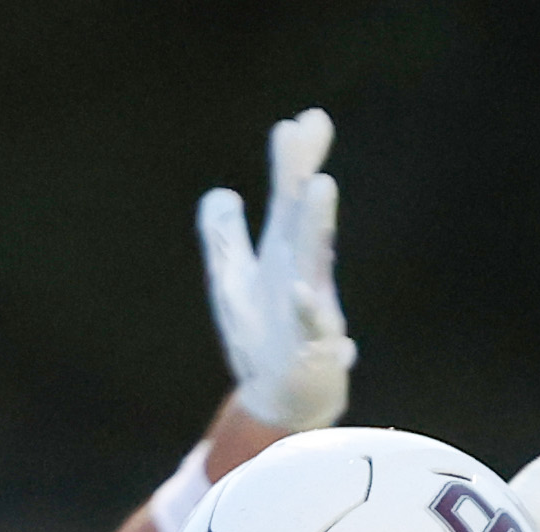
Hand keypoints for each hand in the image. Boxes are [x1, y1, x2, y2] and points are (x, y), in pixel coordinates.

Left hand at [199, 109, 353, 431]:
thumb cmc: (265, 339)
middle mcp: (303, 275)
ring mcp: (312, 312)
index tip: (299, 121)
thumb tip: (219, 193)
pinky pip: (312, 332)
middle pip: (302, 217)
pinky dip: (309, 313)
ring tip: (320, 185)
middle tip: (314, 125)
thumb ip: (226, 239)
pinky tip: (300, 293)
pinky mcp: (313, 353)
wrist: (285, 402)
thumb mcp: (234, 283)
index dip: (292, 161)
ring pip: (315, 263)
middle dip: (304, 172)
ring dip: (317, 225)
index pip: (289, 200)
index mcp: (284, 256)